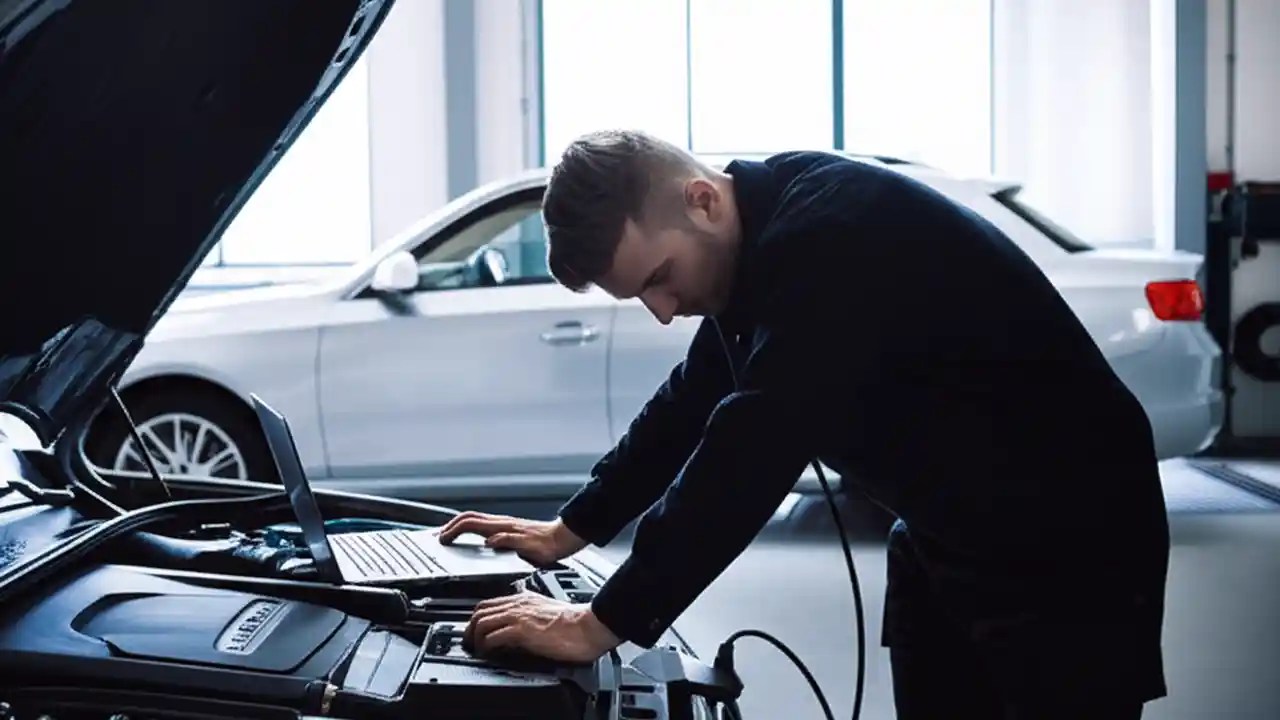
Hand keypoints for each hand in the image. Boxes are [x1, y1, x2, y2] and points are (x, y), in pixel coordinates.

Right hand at [435, 512, 587, 566]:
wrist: (563, 539)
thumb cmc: (548, 546)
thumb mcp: (529, 548)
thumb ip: (508, 542)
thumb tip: (489, 541)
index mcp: (502, 527)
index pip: (470, 523)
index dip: (453, 530)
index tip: (443, 540)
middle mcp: (501, 523)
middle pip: (468, 518)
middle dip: (450, 525)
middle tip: (439, 537)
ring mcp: (504, 524)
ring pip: (475, 520)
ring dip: (459, 526)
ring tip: (449, 536)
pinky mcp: (508, 529)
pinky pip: (483, 525)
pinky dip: (470, 529)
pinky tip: (471, 538)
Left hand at [465, 591, 619, 663]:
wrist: (588, 626)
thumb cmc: (576, 622)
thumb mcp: (548, 609)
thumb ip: (533, 611)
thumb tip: (523, 626)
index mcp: (525, 598)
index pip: (491, 603)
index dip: (478, 617)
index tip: (477, 630)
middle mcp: (518, 604)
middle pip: (481, 610)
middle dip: (470, 627)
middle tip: (470, 642)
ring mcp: (518, 616)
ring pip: (482, 622)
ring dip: (474, 637)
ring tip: (476, 649)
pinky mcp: (521, 630)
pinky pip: (493, 636)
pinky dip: (486, 645)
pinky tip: (488, 652)